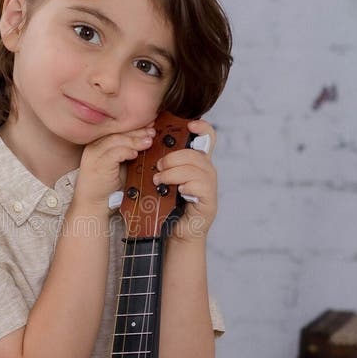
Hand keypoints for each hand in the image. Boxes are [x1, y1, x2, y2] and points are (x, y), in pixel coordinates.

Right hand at [73, 124, 156, 211]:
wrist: (93, 205)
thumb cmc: (107, 187)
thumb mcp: (120, 166)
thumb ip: (128, 153)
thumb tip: (146, 140)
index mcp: (99, 145)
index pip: (117, 130)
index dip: (134, 127)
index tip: (150, 126)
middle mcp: (94, 147)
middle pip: (117, 132)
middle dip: (137, 131)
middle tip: (152, 132)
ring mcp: (94, 155)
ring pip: (116, 140)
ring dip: (135, 140)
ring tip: (149, 141)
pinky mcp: (97, 164)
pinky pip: (114, 153)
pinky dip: (126, 151)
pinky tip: (135, 153)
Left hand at [153, 118, 216, 239]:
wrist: (175, 233)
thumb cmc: (167, 205)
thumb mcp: (163, 178)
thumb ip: (161, 162)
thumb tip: (146, 143)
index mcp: (195, 162)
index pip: (207, 137)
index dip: (201, 127)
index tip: (189, 124)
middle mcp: (206, 171)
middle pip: (195, 152)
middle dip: (173, 157)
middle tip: (158, 167)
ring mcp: (209, 185)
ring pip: (195, 168)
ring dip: (173, 173)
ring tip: (160, 182)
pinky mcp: (209, 200)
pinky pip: (200, 185)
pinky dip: (186, 186)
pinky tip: (178, 192)